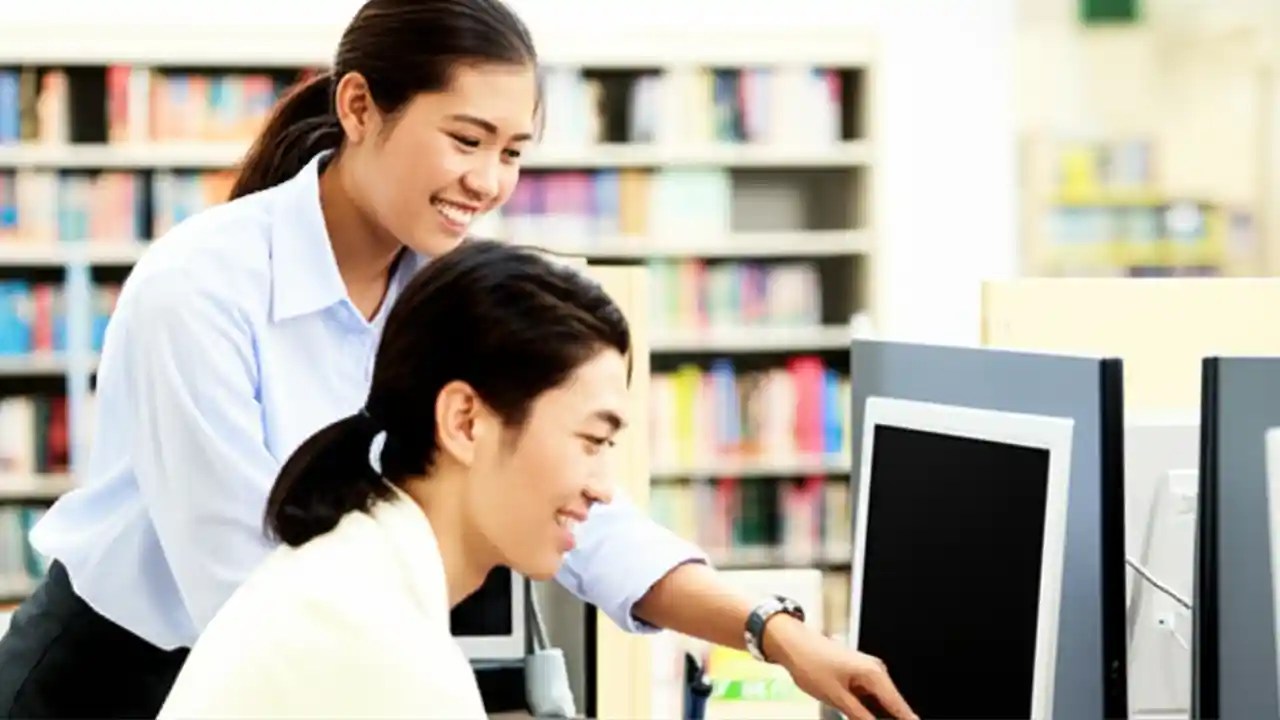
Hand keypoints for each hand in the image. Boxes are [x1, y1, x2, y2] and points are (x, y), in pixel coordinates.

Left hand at [763, 616, 916, 719]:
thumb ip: (860, 716)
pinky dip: (868, 709)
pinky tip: (860, 716)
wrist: (792, 643)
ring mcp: (867, 671)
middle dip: (891, 718)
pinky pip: (870, 696)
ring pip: (880, 702)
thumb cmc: (810, 662)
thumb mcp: (836, 697)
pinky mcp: (858, 675)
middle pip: (892, 705)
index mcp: (874, 674)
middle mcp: (875, 670)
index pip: (900, 707)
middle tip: (864, 719)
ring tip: (860, 716)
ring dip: (877, 715)